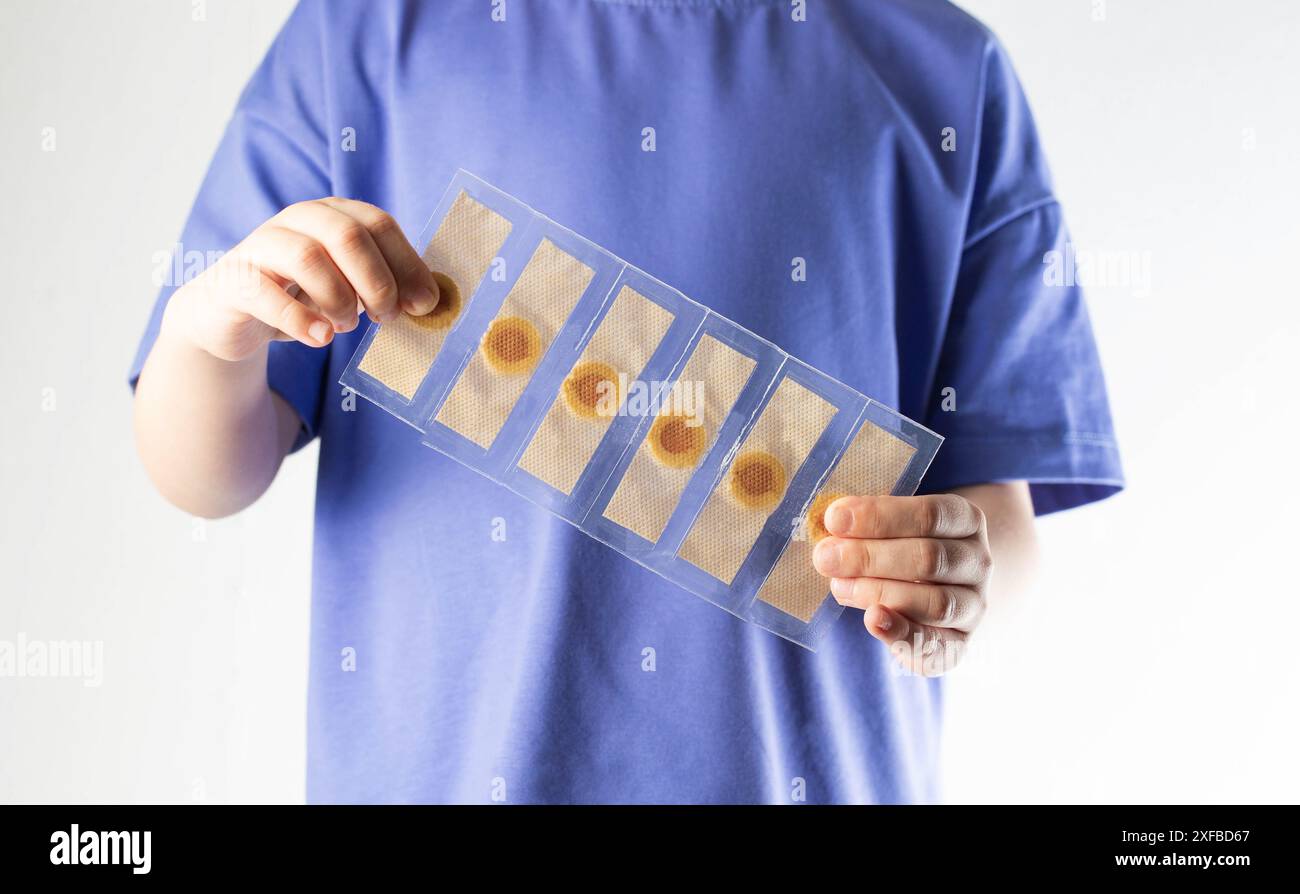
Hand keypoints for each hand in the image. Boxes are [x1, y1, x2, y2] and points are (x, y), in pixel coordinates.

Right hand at [164, 197, 439, 361]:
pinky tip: (320, 337)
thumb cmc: (302, 297)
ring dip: (339, 300)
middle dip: (377, 281)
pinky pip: (266, 292)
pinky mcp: (235, 279)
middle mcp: (296, 221)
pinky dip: (300, 319)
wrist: (232, 316)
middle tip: (387, 317)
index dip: (407, 265)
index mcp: (332, 215)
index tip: (423, 305)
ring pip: (307, 257)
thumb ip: (386, 287)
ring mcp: (261, 246)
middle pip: (347, 235)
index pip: (378, 224)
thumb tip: (433, 303)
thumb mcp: (348, 287)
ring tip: (346, 326)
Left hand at [812, 493, 991, 675]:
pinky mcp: (959, 643)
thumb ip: (869, 526)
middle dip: (870, 557)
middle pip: (930, 558)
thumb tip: (832, 524)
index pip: (930, 514)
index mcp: (966, 521)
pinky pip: (935, 645)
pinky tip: (872, 620)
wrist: (939, 588)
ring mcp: (974, 605)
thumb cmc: (904, 546)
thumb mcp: (895, 526)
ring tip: (839, 586)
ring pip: (936, 602)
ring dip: (880, 593)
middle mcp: (978, 562)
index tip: (834, 519)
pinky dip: (902, 632)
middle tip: (825, 557)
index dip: (879, 516)